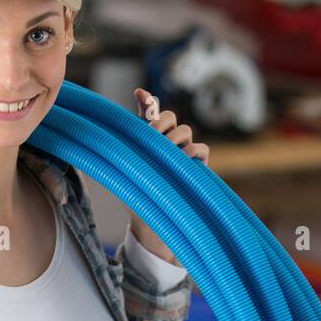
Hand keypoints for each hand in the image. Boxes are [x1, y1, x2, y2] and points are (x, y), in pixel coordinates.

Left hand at [128, 88, 210, 264]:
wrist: (150, 221)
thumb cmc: (137, 193)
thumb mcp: (127, 167)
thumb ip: (128, 139)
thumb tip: (120, 113)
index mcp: (150, 139)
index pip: (150, 112)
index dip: (147, 104)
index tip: (141, 99)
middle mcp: (168, 142)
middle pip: (170, 117)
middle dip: (160, 123)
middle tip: (151, 136)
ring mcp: (184, 153)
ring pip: (184, 131)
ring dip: (174, 139)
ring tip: (165, 154)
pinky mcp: (198, 166)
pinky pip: (201, 148)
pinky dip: (193, 151)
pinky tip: (183, 160)